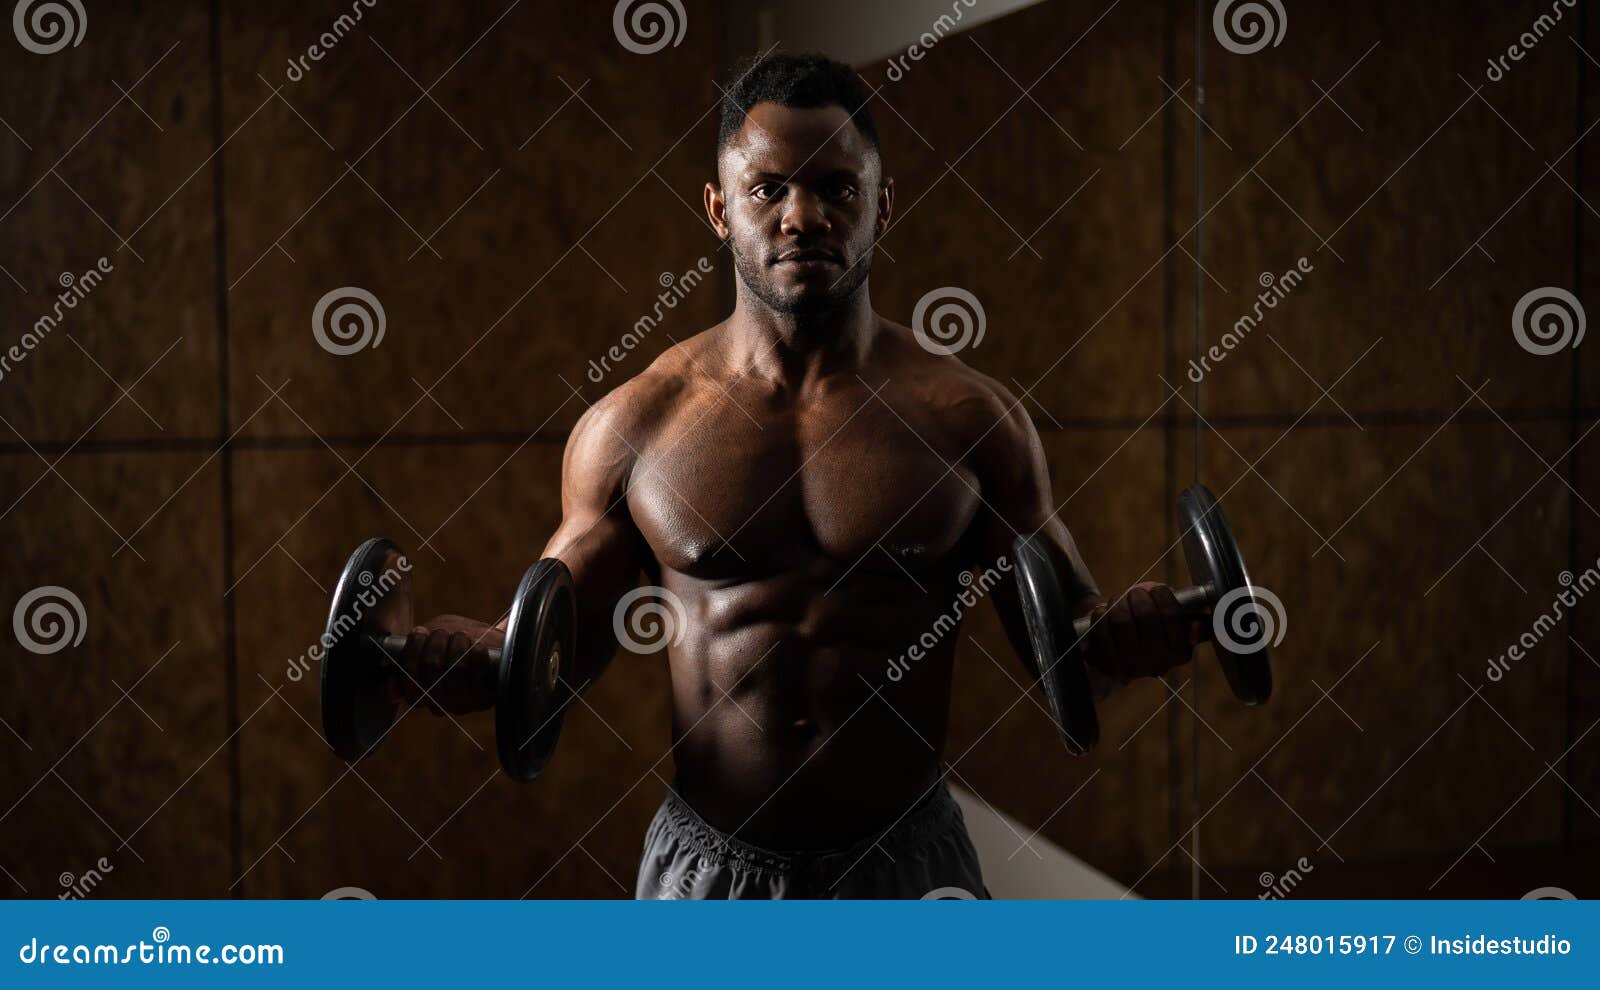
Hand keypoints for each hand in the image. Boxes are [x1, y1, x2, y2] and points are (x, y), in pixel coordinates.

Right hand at [385, 614, 503, 714]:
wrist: (492, 651)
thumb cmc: (454, 648)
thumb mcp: (426, 652)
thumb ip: (406, 669)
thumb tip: (391, 694)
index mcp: (423, 698)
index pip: (409, 684)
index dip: (412, 652)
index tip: (419, 632)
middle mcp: (443, 705)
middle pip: (432, 667)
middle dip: (436, 640)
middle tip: (442, 631)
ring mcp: (466, 702)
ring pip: (455, 667)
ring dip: (457, 643)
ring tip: (461, 635)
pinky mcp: (488, 694)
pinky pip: (478, 669)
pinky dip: (476, 651)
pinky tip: (477, 645)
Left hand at [1078, 582, 1202, 684]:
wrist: (1117, 654)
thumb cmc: (1148, 631)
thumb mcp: (1174, 625)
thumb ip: (1188, 619)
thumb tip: (1196, 627)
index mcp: (1179, 652)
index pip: (1173, 616)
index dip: (1163, 595)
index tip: (1157, 590)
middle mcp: (1158, 662)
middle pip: (1146, 615)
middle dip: (1138, 596)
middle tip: (1135, 594)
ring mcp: (1131, 665)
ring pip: (1122, 620)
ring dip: (1118, 602)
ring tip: (1119, 600)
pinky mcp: (1108, 664)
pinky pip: (1102, 629)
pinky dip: (1101, 614)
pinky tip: (1104, 612)